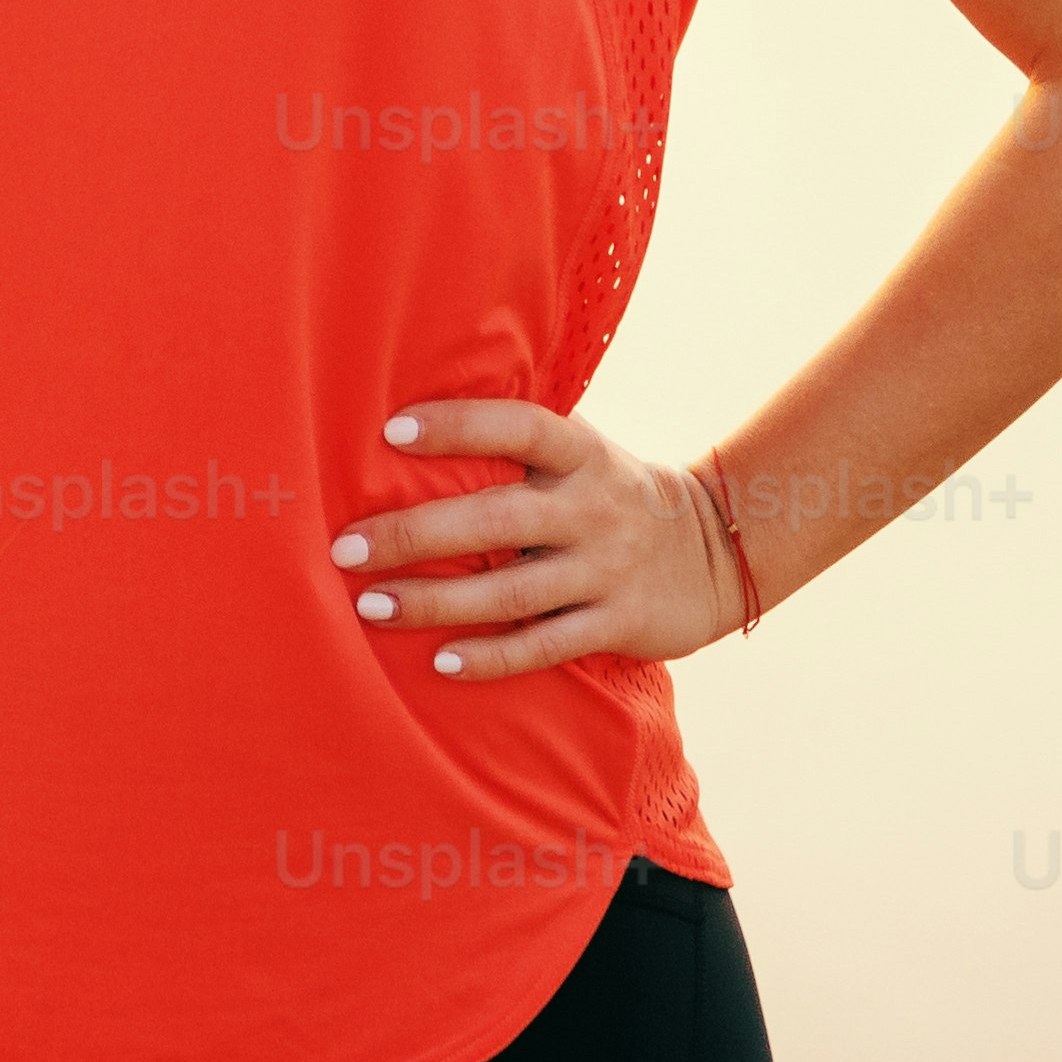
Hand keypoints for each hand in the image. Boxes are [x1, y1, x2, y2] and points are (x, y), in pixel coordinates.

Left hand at [337, 395, 736, 676]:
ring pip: (510, 592)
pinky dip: (492, 656)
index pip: (518, 427)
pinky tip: (442, 660)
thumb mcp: (582, 450)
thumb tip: (416, 401)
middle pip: (495, 520)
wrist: (716, 551)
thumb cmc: (610, 491)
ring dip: (435, 601)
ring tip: (371, 606)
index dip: (457, 425)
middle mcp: (592, 508)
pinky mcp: (617, 624)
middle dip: (415, 535)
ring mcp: (605, 569)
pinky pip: (545, 644)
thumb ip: (520, 437)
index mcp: (580, 453)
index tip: (390, 430)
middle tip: (345, 549)